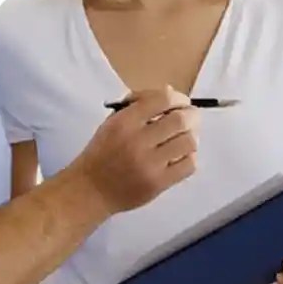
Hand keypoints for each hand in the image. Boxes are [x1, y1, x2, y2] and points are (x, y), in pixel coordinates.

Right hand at [73, 85, 199, 213]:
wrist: (90, 190)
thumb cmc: (102, 152)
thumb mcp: (112, 122)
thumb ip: (139, 106)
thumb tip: (172, 94)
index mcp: (124, 122)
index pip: (162, 99)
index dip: (178, 98)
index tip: (181, 102)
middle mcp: (137, 141)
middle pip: (181, 120)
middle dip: (192, 116)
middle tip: (191, 118)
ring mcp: (149, 164)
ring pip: (188, 142)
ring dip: (191, 137)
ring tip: (184, 138)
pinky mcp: (158, 184)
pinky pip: (189, 165)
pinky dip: (190, 157)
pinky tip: (181, 156)